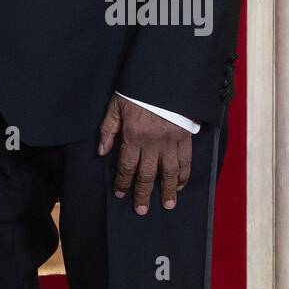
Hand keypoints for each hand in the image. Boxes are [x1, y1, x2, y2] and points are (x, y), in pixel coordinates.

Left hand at [98, 93, 191, 214]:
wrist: (163, 78)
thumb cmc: (136, 92)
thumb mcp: (115, 106)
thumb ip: (108, 130)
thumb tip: (102, 152)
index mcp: (133, 136)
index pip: (126, 167)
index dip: (123, 183)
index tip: (121, 195)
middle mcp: (152, 143)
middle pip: (147, 175)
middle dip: (143, 194)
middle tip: (141, 210)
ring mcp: (170, 141)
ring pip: (169, 172)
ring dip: (167, 190)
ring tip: (167, 205)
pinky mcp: (184, 138)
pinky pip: (185, 161)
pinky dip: (184, 175)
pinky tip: (180, 185)